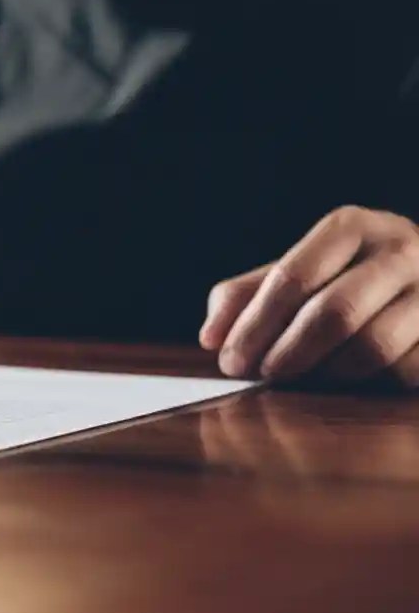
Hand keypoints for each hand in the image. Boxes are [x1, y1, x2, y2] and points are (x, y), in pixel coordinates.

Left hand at [200, 206, 418, 386]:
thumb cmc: (345, 279)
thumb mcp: (295, 274)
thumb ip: (246, 297)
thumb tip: (211, 337)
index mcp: (352, 228)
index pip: (293, 276)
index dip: (255, 324)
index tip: (230, 359)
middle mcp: (401, 251)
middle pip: (333, 312)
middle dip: (286, 352)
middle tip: (262, 375)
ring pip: (372, 346)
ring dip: (324, 372)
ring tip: (301, 378)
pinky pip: (404, 371)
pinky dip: (365, 384)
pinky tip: (343, 381)